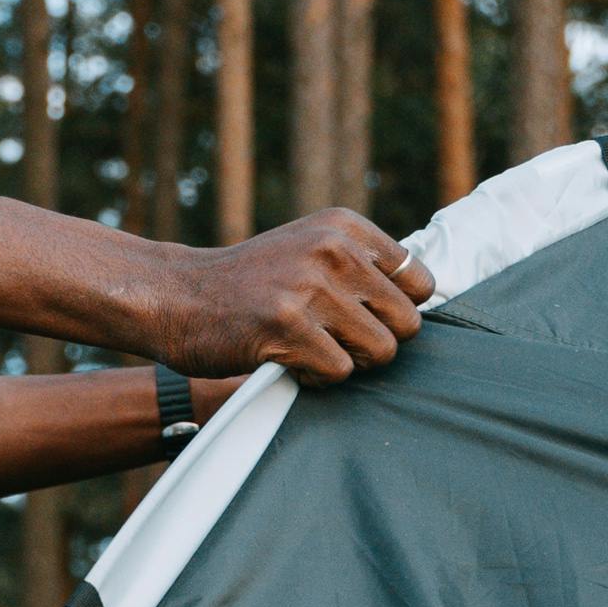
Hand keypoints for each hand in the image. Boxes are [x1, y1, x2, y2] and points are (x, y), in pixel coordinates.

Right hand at [149, 210, 434, 383]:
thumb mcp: (310, 249)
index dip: (397, 311)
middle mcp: (333, 249)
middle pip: (407, 324)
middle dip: (376, 343)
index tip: (363, 317)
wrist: (176, 295)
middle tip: (334, 340)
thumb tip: (431, 298)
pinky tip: (288, 361)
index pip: (421, 282)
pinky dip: (317, 379)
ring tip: (310, 349)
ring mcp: (310, 288)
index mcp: (345, 227)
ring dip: (348, 363)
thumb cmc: (250, 284)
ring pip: (380, 352)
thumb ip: (363, 266)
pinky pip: (340, 373)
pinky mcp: (288, 327)